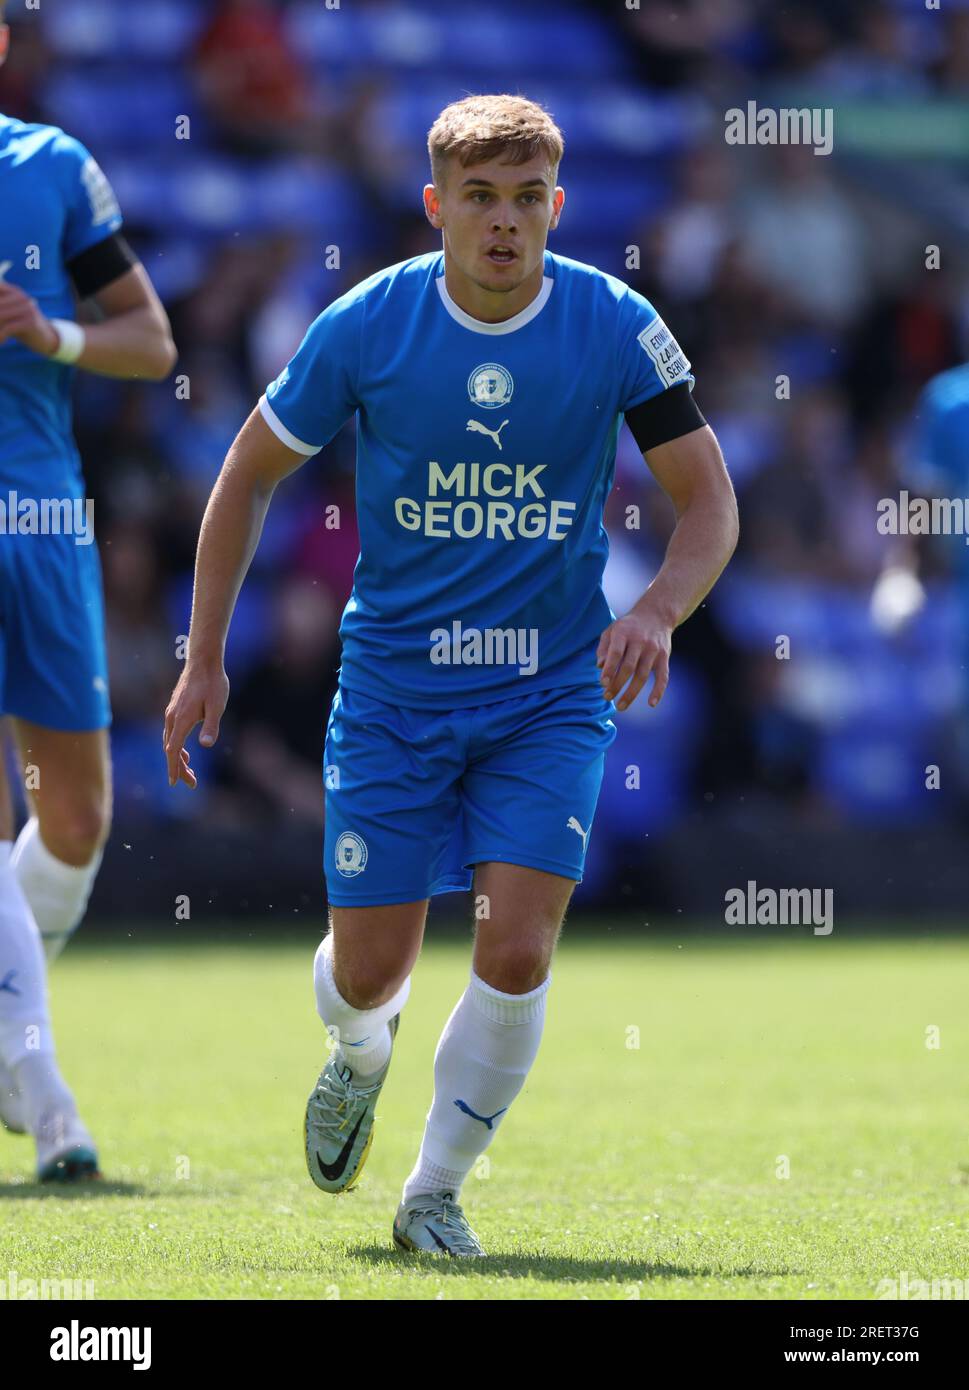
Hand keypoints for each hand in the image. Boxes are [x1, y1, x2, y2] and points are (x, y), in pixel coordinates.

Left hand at [0, 280, 59, 354]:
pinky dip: (0, 336)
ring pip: (0, 316)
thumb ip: (0, 309)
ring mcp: (27, 308)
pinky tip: (1, 341)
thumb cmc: (21, 326)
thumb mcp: (7, 315)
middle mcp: (20, 296)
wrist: (45, 338)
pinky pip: (8, 328)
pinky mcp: (30, 322)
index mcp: (13, 291)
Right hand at [163, 661, 229, 787]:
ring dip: (178, 759)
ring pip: (170, 742)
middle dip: (179, 768)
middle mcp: (172, 717)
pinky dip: (176, 746)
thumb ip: (211, 725)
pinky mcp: (175, 709)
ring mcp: (171, 713)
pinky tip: (185, 752)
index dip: (174, 768)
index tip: (175, 783)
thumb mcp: (217, 706)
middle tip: (191, 784)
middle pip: (170, 749)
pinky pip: (171, 733)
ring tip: (189, 773)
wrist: (203, 661)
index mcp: (181, 720)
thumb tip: (206, 745)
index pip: (173, 750)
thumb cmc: (213, 683)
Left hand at [596, 605, 671, 710]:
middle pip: (628, 667)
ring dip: (631, 693)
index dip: (610, 669)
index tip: (603, 684)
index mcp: (623, 633)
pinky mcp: (664, 656)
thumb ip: (603, 648)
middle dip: (617, 685)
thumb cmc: (629, 626)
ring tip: (621, 706)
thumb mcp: (612, 630)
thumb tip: (600, 667)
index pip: (616, 653)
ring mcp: (653, 649)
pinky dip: (658, 690)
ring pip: (643, 675)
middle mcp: (640, 641)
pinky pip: (663, 676)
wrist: (656, 614)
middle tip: (607, 698)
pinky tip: (651, 704)